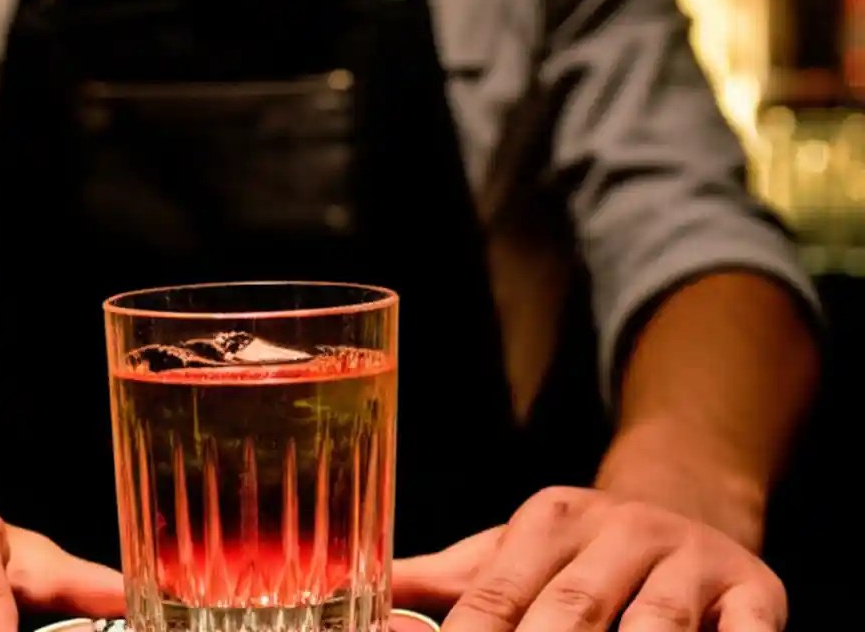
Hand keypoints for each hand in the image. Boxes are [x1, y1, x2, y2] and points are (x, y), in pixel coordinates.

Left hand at [394, 487, 785, 630]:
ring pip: (656, 627)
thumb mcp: (513, 550)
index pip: (496, 596)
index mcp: (551, 521)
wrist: (692, 500)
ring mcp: (691, 561)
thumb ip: (446, 581)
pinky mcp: (756, 592)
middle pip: (570, 614)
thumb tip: (364, 600)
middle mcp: (621, 532)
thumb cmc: (581, 549)